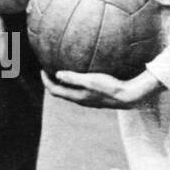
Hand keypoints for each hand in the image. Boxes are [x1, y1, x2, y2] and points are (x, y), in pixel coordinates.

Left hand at [41, 68, 161, 108]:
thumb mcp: (90, 81)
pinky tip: (82, 72)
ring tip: (62, 70)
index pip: (55, 91)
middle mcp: (81, 100)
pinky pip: (80, 90)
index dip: (46, 82)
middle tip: (48, 69)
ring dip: (64, 82)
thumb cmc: (110, 88)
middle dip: (52, 82)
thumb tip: (57, 74)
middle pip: (61, 92)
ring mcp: (88, 99)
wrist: (128, 96)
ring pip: (70, 92)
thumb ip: (73, 78)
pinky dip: (75, 82)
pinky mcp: (96, 97)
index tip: (42, 70)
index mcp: (77, 97)